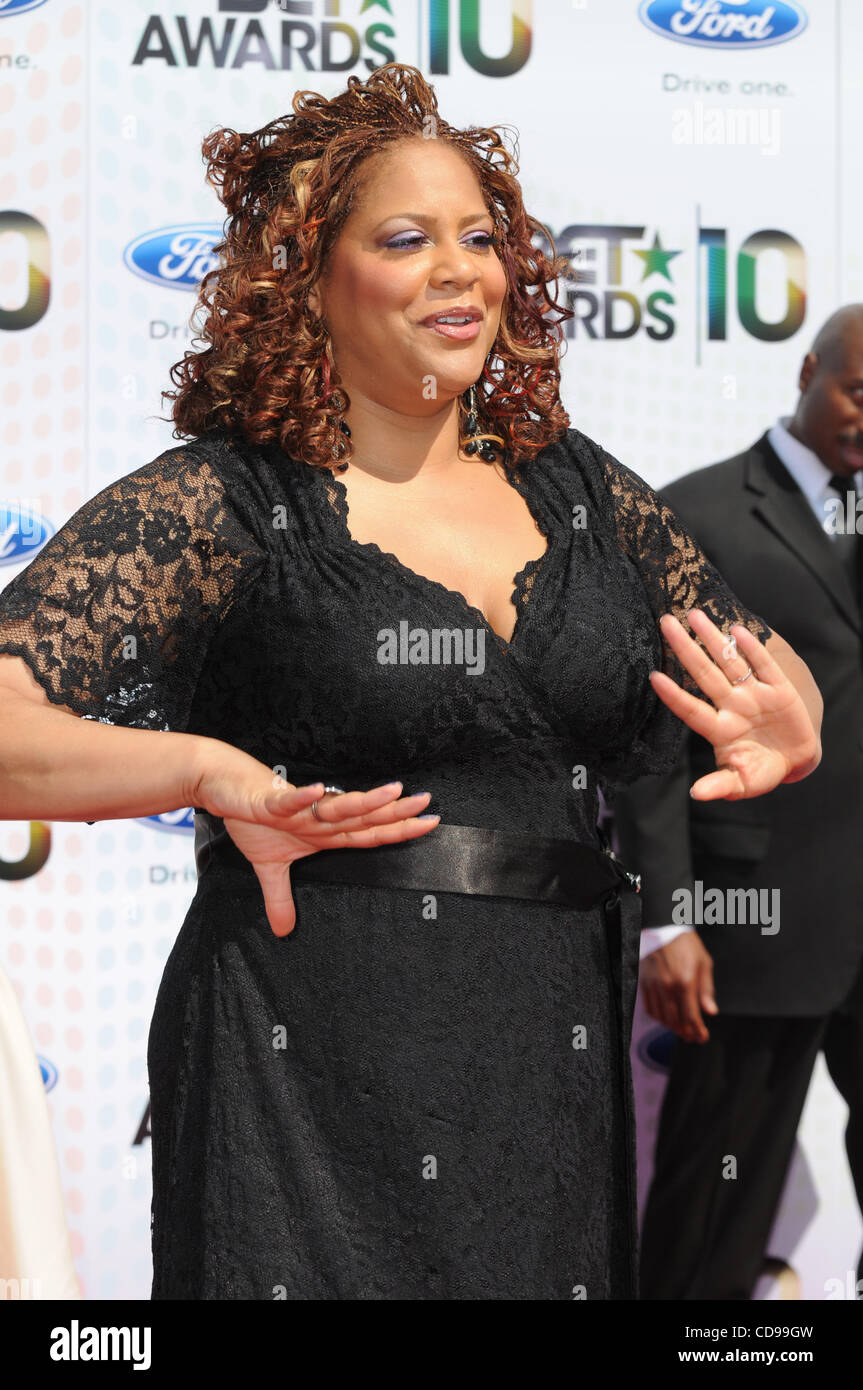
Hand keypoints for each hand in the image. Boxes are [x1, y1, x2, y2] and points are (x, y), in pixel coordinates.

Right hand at [192, 746, 438, 936]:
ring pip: (336, 805)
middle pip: (363, 817)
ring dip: (363, 800)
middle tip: (427, 803)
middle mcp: (318, 819)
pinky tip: (316, 791)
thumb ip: (280, 897)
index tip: (430, 823)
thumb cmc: (254, 817)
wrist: (226, 786)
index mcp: (324, 833)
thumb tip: (283, 932)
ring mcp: (298, 810)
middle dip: (395, 812)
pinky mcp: (270, 801)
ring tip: (392, 792)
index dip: (398, 830)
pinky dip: (300, 797)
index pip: (368, 833)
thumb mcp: (268, 866)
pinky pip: (288, 801)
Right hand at [640, 932, 717, 1042]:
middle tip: (694, 1038)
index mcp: (686, 982)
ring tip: (682, 1031)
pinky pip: (650, 1008)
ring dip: (672, 1028)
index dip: (698, 1031)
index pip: (692, 1016)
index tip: (703, 1037)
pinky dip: (658, 1018)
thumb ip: (706, 990)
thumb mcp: (704, 963)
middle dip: (687, 1033)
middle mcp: (668, 987)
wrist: (664, 927)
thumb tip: (711, 1011)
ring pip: (662, 1017)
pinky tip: (666, 1020)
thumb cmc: (686, 944)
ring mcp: (654, 986)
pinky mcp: (644, 983)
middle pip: (676, 1021)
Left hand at [651, 609, 820, 800]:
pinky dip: (753, 649)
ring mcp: (754, 695)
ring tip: (693, 614)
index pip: (691, 709)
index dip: (674, 695)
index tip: (653, 677)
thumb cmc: (760, 771)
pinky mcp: (779, 690)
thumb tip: (697, 795)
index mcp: (720, 729)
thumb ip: (721, 786)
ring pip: (730, 662)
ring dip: (713, 639)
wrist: (795, 760)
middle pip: (704, 674)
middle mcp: (732, 706)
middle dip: (685, 649)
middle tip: (664, 621)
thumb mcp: (743, 784)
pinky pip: (764, 666)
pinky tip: (736, 630)